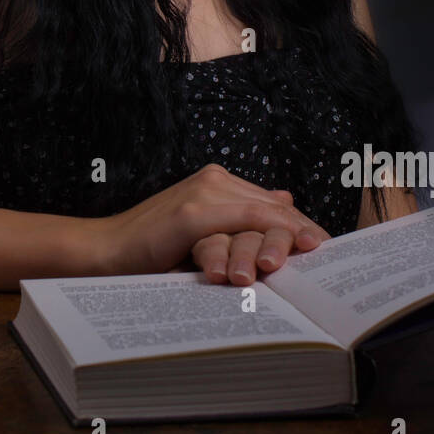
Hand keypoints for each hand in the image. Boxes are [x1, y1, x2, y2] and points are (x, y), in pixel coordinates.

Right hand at [86, 163, 329, 277]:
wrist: (106, 251)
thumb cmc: (152, 246)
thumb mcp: (202, 227)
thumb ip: (238, 212)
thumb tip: (284, 199)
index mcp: (216, 181)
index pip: (269, 202)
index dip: (299, 222)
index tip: (325, 245)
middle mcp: (213, 179)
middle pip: (271, 205)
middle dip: (301, 228)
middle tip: (328, 250)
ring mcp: (202, 193)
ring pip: (260, 211)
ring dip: (288, 233)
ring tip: (312, 253)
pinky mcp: (191, 213)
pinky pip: (239, 221)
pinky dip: (263, 236)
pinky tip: (280, 254)